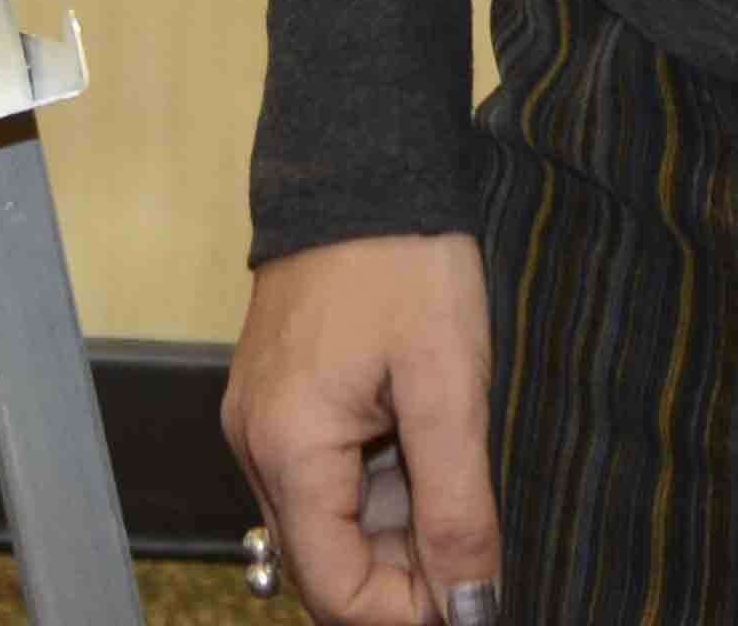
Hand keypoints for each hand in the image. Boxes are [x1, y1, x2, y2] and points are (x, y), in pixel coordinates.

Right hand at [222, 231, 504, 625]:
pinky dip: (381, 482)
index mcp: (289, 448)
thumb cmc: (403, 258)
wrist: (360, 158)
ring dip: (399, 525)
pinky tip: (428, 444)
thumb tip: (470, 602)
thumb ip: (456, 506)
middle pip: (328, 561)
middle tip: (480, 539)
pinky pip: (326, 473)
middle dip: (407, 572)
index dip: (408, 613)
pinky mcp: (281, 396)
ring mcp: (264, 417)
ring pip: (331, 519)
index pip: (335, 590)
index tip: (474, 597)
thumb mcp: (448, 387)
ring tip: (459, 474)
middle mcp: (258, 443)